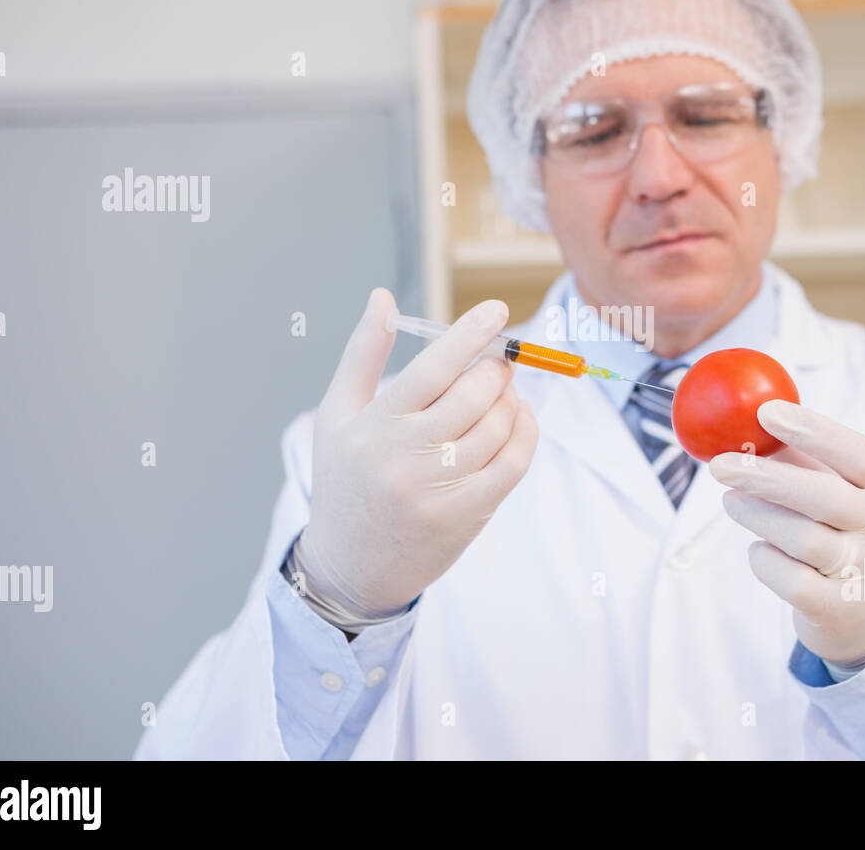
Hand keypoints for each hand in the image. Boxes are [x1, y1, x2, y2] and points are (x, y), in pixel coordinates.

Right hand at [298, 290, 538, 617]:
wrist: (350, 568)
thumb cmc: (345, 481)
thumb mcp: (338, 415)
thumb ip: (362, 353)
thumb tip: (382, 297)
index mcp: (376, 424)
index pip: (433, 367)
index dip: (470, 333)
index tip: (496, 310)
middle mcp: (407, 455)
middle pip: (474, 393)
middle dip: (495, 368)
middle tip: (498, 361)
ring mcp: (440, 488)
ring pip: (498, 425)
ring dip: (510, 398)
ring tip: (502, 391)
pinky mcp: (468, 514)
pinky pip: (513, 462)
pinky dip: (525, 432)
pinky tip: (519, 418)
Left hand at [709, 399, 864, 668]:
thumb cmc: (845, 538)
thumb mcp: (842, 497)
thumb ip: (802, 465)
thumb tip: (746, 431)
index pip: (856, 452)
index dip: (812, 430)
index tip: (765, 411)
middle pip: (823, 496)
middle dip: (766, 478)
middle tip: (720, 466)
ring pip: (802, 538)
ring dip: (756, 515)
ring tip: (731, 502)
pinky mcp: (841, 611)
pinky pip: (791, 580)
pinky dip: (765, 561)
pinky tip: (761, 552)